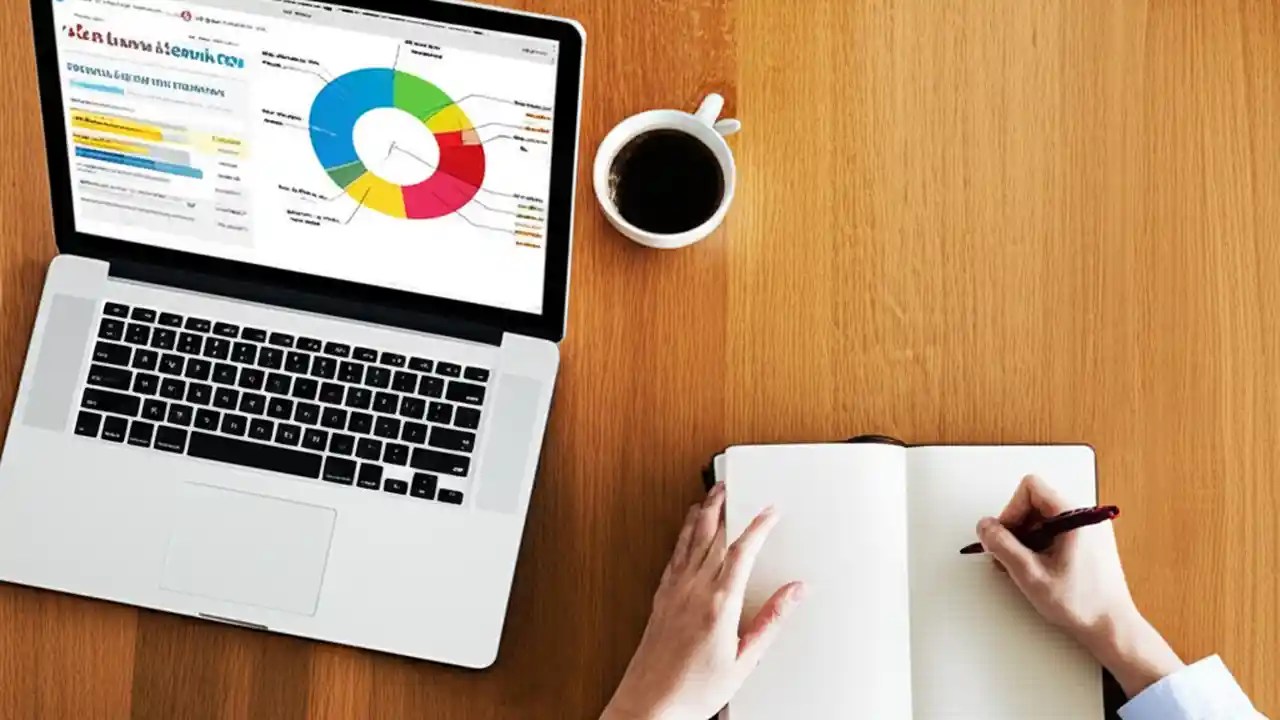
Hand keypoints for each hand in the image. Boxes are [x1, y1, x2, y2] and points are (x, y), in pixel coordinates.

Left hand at [601, 484, 805, 719]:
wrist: (651, 705)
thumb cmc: (695, 690)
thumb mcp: (745, 660)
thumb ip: (771, 620)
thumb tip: (794, 593)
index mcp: (718, 603)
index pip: (741, 551)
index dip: (758, 526)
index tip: (769, 511)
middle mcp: (693, 590)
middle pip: (711, 535)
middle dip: (724, 506)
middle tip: (731, 485)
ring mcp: (673, 592)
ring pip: (689, 540)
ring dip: (701, 514)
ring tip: (709, 496)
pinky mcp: (660, 599)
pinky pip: (673, 557)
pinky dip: (683, 537)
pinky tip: (686, 532)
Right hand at [976, 475, 1184, 696]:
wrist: (1112, 628)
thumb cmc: (1081, 604)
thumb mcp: (1031, 575)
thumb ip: (1002, 546)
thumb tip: (985, 527)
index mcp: (1075, 517)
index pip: (1031, 488)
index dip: (1011, 509)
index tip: (1006, 536)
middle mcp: (1085, 516)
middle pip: (1036, 501)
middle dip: (1017, 526)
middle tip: (1010, 554)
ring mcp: (1090, 528)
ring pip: (1044, 517)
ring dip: (1027, 538)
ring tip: (1025, 566)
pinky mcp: (1090, 541)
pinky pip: (1057, 530)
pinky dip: (1041, 544)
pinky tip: (1039, 569)